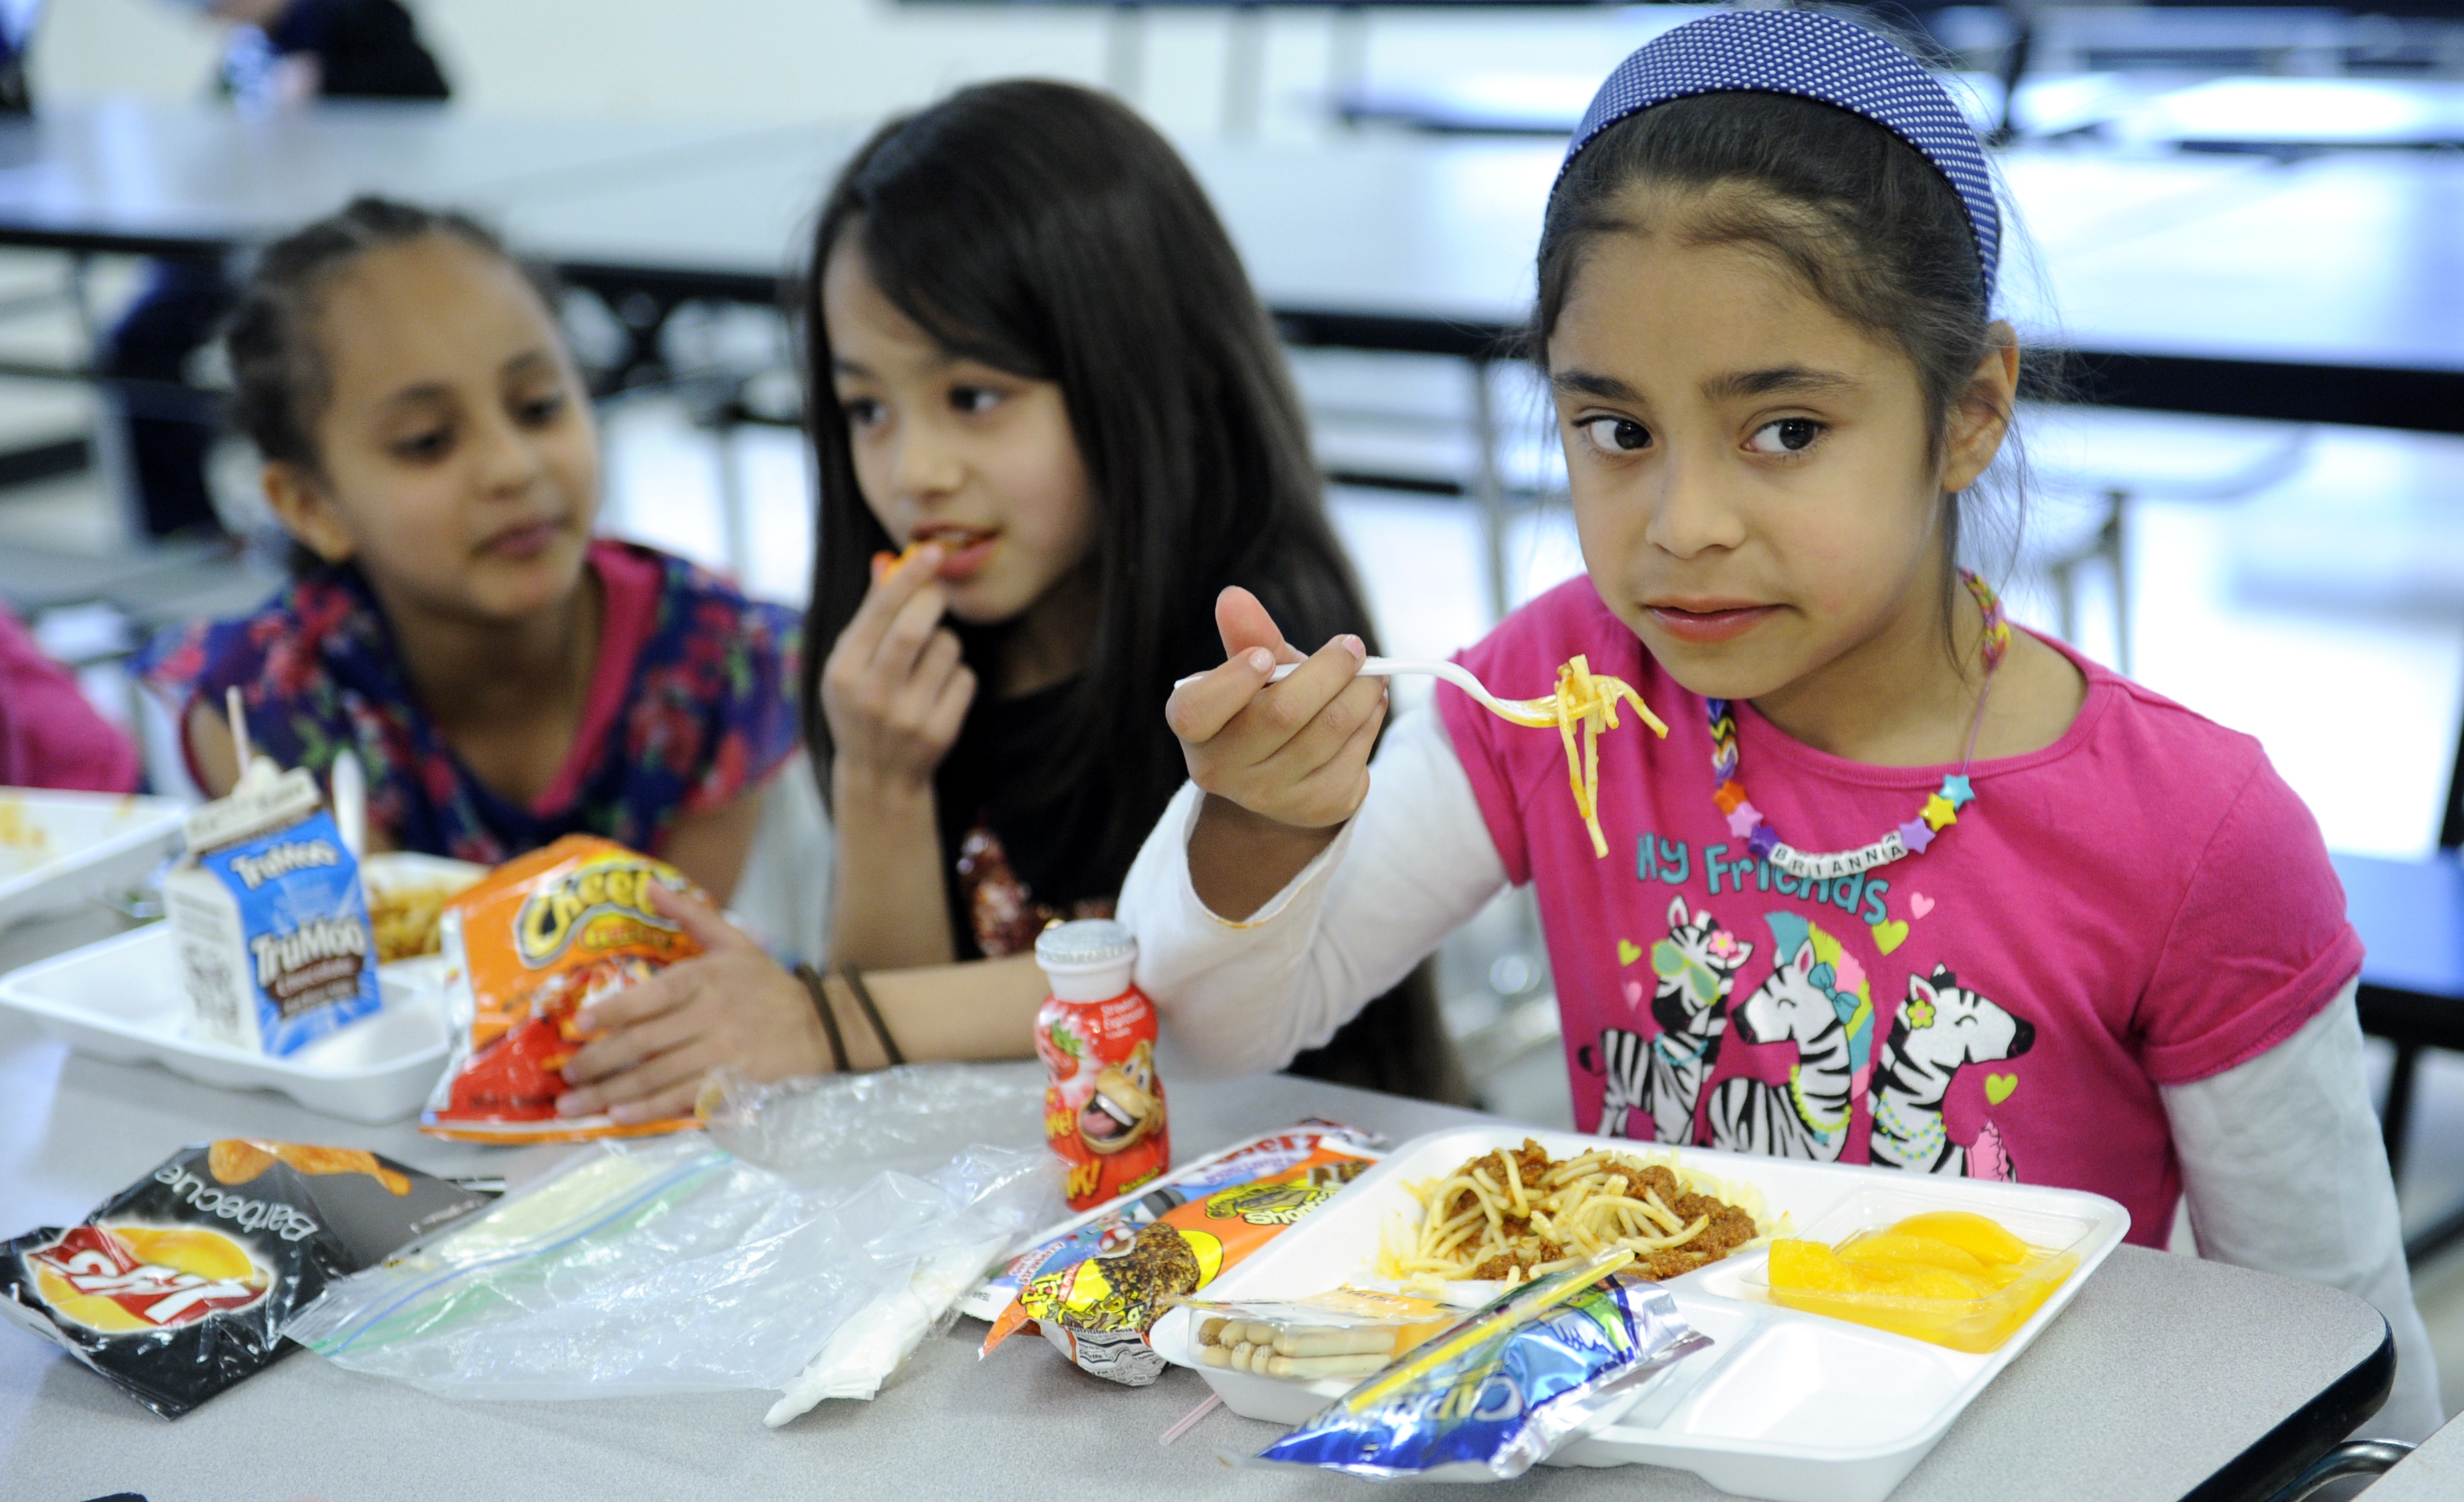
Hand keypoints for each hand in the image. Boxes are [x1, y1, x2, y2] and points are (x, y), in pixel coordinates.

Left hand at [556, 882, 832, 1124]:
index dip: (613, 1011)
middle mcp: (711, 1016)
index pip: (653, 996)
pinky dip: (648, 1110)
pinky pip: (681, 1100)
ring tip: (574, 1105)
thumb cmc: (767, 985)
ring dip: (610, 1093)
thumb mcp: (734, 942)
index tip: (578, 1024)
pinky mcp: (732, 1085)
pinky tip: (618, 1115)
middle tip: (566, 1076)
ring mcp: (721, 1054)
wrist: (819, 1026)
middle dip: (599, 1062)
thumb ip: (690, 915)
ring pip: (656, 1076)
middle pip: (644, 1042)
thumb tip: (648, 886)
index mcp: (706, 979)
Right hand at [819, 542, 974, 792]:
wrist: (878, 777)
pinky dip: (957, 675)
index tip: (933, 550)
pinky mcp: (939, 733)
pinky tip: (938, 693)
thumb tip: (887, 561)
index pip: (879, 613)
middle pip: (916, 629)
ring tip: (929, 662)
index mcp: (843, 672)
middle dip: (934, 600)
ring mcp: (907, 717)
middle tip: (939, 593)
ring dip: (946, 643)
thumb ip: (869, 615)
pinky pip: (965, 678)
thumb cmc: (862, 707)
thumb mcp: (850, 665)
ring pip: (947, 649)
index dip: (908, 577)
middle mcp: (872, 695)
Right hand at [1166, 586, 1387, 831]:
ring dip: (1362, 692)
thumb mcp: (1251, 671)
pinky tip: (1369, 707)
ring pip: (1330, 732)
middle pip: (1282, 715)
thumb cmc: (1260, 707)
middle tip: (1353, 647)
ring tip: (1371, 673)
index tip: (1265, 657)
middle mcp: (1222, 770)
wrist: (1280, 777)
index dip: (1233, 682)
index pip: (1198, 712)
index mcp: (1194, 727)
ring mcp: (1270, 796)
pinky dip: (1370, 721)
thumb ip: (1247, 635)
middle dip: (1328, 670)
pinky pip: (1356, 756)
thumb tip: (1233, 597)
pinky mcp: (1317, 808)